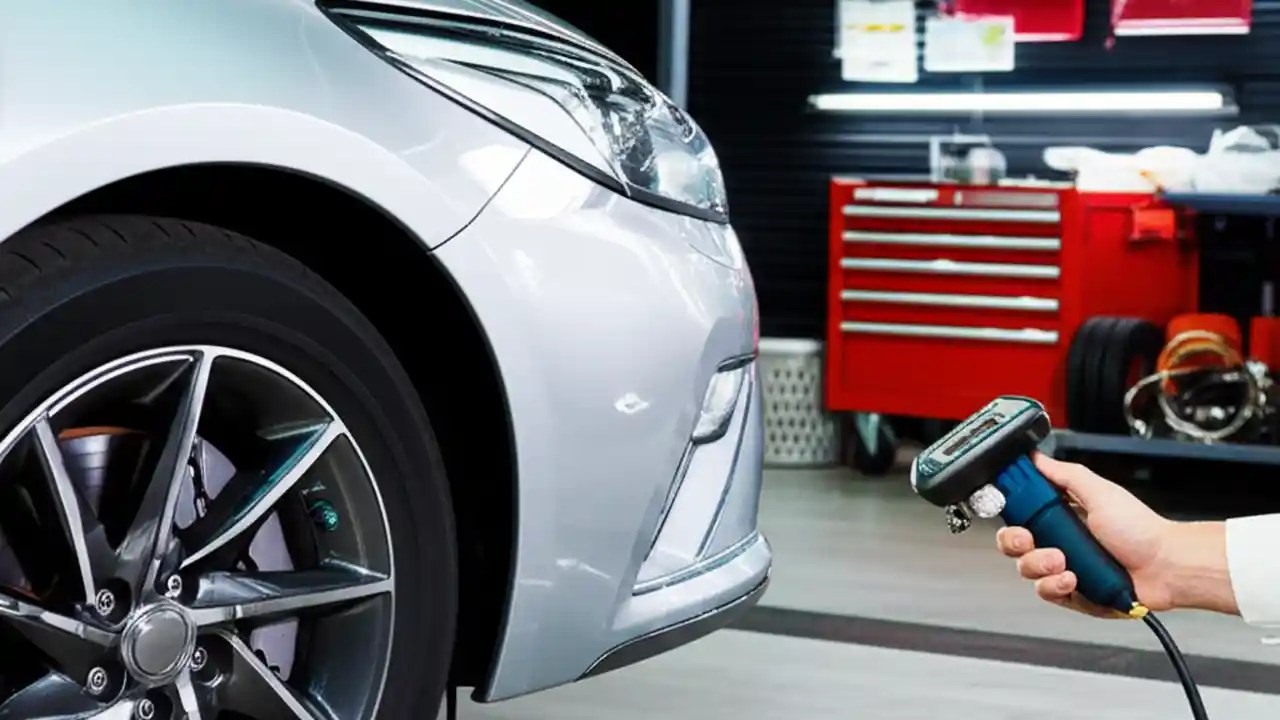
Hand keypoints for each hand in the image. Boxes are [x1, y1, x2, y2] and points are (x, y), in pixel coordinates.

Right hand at [996, 452, 1180, 616]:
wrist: (1166, 567)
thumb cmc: (1141, 530)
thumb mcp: (1100, 492)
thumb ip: (1064, 474)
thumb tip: (1036, 458)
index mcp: (1061, 516)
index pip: (1020, 513)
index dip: (1009, 515)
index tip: (1010, 513)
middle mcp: (1058, 542)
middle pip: (1014, 544)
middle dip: (1015, 542)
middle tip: (1028, 539)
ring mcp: (1063, 568)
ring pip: (1027, 569)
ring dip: (1038, 564)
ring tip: (1063, 561)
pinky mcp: (1072, 594)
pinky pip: (1047, 592)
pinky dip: (1055, 586)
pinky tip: (1071, 578)